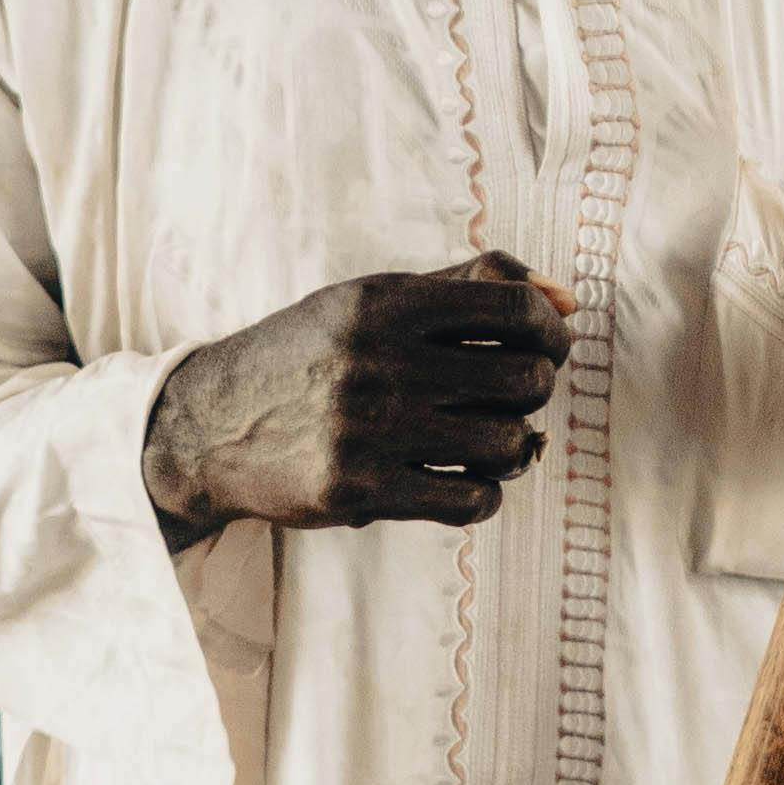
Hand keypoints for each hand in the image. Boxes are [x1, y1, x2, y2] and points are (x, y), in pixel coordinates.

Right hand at [141, 253, 574, 553]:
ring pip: (506, 445)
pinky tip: (465, 477)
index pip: (513, 305)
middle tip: (518, 392)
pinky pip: (469, 501)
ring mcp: (368, 430)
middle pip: (523, 377)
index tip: (546, 341)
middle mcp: (379, 360)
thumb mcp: (377, 296)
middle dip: (537, 386)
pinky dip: (484, 492)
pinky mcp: (357, 491)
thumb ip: (470, 283)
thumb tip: (568, 297)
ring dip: (516, 445)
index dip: (549, 326)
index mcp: (387, 301)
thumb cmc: (314, 350)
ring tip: (495, 438)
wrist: (215, 422)